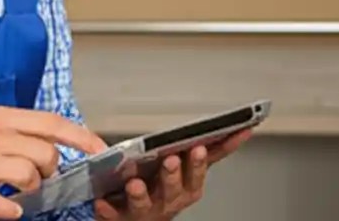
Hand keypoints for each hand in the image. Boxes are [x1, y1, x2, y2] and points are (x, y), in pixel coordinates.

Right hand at [0, 106, 107, 218]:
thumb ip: (23, 133)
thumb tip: (60, 144)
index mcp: (1, 118)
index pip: (51, 123)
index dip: (81, 137)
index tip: (100, 150)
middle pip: (45, 153)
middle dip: (51, 170)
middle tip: (40, 177)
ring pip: (29, 176)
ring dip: (32, 189)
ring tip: (20, 190)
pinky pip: (4, 204)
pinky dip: (11, 209)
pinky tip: (8, 207)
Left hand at [93, 128, 252, 220]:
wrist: (135, 218)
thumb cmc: (159, 187)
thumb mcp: (183, 167)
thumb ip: (203, 149)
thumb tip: (237, 128)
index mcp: (187, 186)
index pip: (200, 170)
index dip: (205, 159)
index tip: (204, 145)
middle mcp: (171, 200)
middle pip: (175, 189)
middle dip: (174, 175)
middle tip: (171, 159)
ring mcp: (147, 211)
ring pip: (146, 204)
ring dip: (141, 194)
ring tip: (135, 184)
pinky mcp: (122, 218)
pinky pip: (114, 215)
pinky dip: (109, 210)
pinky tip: (102, 202)